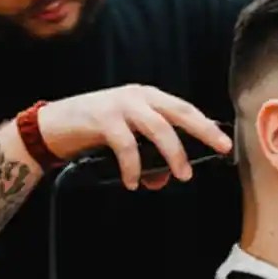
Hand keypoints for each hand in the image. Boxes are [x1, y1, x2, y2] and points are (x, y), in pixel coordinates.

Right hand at [37, 85, 231, 189]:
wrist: (53, 125)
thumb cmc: (92, 131)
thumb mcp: (124, 141)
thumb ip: (147, 156)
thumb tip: (164, 178)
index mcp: (146, 97)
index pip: (183, 109)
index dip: (205, 124)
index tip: (224, 141)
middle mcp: (137, 96)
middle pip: (179, 112)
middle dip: (203, 130)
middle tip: (220, 148)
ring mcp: (121, 105)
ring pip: (159, 128)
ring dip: (173, 153)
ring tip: (179, 175)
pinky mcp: (103, 119)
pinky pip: (127, 145)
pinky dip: (133, 166)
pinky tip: (133, 182)